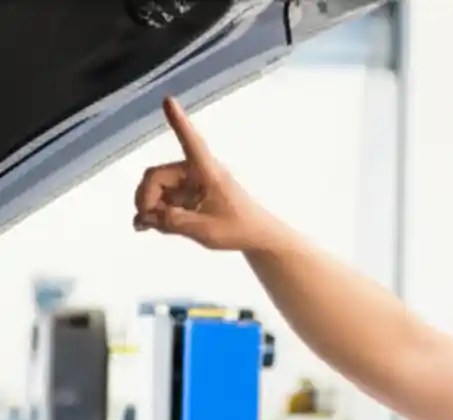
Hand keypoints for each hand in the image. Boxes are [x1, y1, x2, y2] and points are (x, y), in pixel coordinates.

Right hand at [133, 97, 279, 250]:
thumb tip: (146, 216)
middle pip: (157, 176)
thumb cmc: (239, 229)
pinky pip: (165, 199)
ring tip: (149, 227)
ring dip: (151, 206)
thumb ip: (173, 221)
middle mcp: (197, 172)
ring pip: (158, 188)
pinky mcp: (190, 196)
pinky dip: (156, 211)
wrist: (258, 239)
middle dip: (147, 197)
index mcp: (208, 172)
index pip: (191, 142)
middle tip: (146, 222)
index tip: (168, 99)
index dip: (178, 122)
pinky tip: (147, 226)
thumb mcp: (205, 230)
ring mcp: (192, 184)